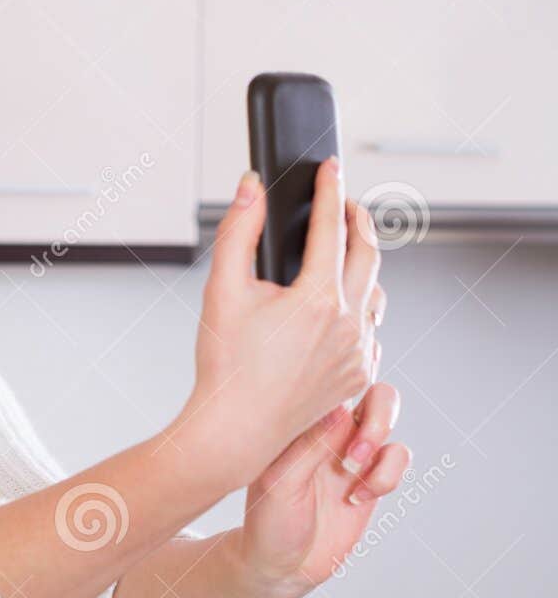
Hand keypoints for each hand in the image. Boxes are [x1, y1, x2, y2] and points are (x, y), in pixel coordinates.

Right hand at [174, 158, 378, 498]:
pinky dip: (360, 311)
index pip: (332, 226)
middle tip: (344, 204)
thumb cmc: (225, 365)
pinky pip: (370, 331)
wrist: (235, 430)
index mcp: (317, 298)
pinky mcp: (358, 375)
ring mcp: (358, 352)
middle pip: (369, 252)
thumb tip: (251, 187)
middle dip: (358, 221)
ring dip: (363, 267)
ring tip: (344, 254)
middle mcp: (348, 323)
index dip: (330, 189)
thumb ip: (238, 231)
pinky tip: (340, 307)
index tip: (331, 168)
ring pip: (375, 292)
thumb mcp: (222, 291)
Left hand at [232, 363, 410, 597]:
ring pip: (389, 419)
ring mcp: (354, 453)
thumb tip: (341, 408)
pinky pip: (398, 457)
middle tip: (354, 452)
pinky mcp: (372, 479)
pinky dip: (386, 475)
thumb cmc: (267, 522)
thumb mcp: (279, 482)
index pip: (333, 381)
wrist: (281, 567)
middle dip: (378, 415)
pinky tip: (356, 498)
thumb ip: (311, 445)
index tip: (356, 385)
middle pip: (374, 390)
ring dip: (380, 441)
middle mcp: (330, 429)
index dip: (352, 372)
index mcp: (303, 421)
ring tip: (352, 471)